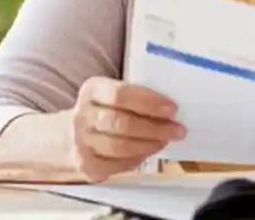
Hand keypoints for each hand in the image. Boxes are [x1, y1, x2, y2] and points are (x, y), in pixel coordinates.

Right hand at [69, 77, 186, 181]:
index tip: (172, 109)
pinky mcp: (86, 165)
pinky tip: (149, 150)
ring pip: (119, 147)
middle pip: (121, 123)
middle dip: (154, 128)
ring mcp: (81, 142)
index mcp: (92, 90)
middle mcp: (82, 115)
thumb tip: (171, 109)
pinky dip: (138, 158)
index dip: (149, 102)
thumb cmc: (107, 109)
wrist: (76, 133)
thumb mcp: (116, 93)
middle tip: (178, 130)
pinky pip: (117, 165)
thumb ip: (138, 97)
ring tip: (165, 140)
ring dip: (149, 144)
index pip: (120, 94)